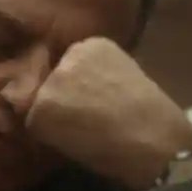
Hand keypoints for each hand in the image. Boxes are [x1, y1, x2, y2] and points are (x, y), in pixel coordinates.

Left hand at [24, 37, 191, 190]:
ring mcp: (54, 78)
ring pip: (40, 104)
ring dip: (53, 121)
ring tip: (81, 136)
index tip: (96, 105)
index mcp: (94, 45)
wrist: (156, 141)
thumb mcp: (126, 81)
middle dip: (62, 102)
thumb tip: (81, 95)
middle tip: (85, 124)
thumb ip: (98, 79)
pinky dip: (48, 139)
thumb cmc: (152, 119)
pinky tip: (74, 145)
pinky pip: (35, 127)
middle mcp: (70, 53)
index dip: (78, 92)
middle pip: (52, 83)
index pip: (70, 67)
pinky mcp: (41, 106)